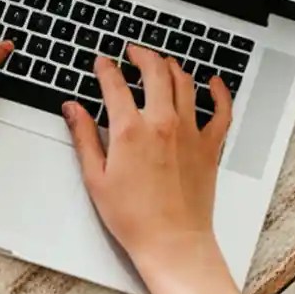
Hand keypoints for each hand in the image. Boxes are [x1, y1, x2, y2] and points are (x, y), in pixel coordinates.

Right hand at [61, 45, 232, 275]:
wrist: (172, 242)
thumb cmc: (133, 218)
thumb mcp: (96, 177)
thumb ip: (84, 137)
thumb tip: (72, 109)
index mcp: (129, 131)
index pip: (115, 84)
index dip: (106, 68)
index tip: (103, 63)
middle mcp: (161, 124)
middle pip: (154, 71)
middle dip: (141, 55)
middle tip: (133, 52)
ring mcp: (190, 132)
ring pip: (184, 82)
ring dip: (172, 65)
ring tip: (162, 62)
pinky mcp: (210, 146)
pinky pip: (221, 110)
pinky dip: (219, 92)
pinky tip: (214, 82)